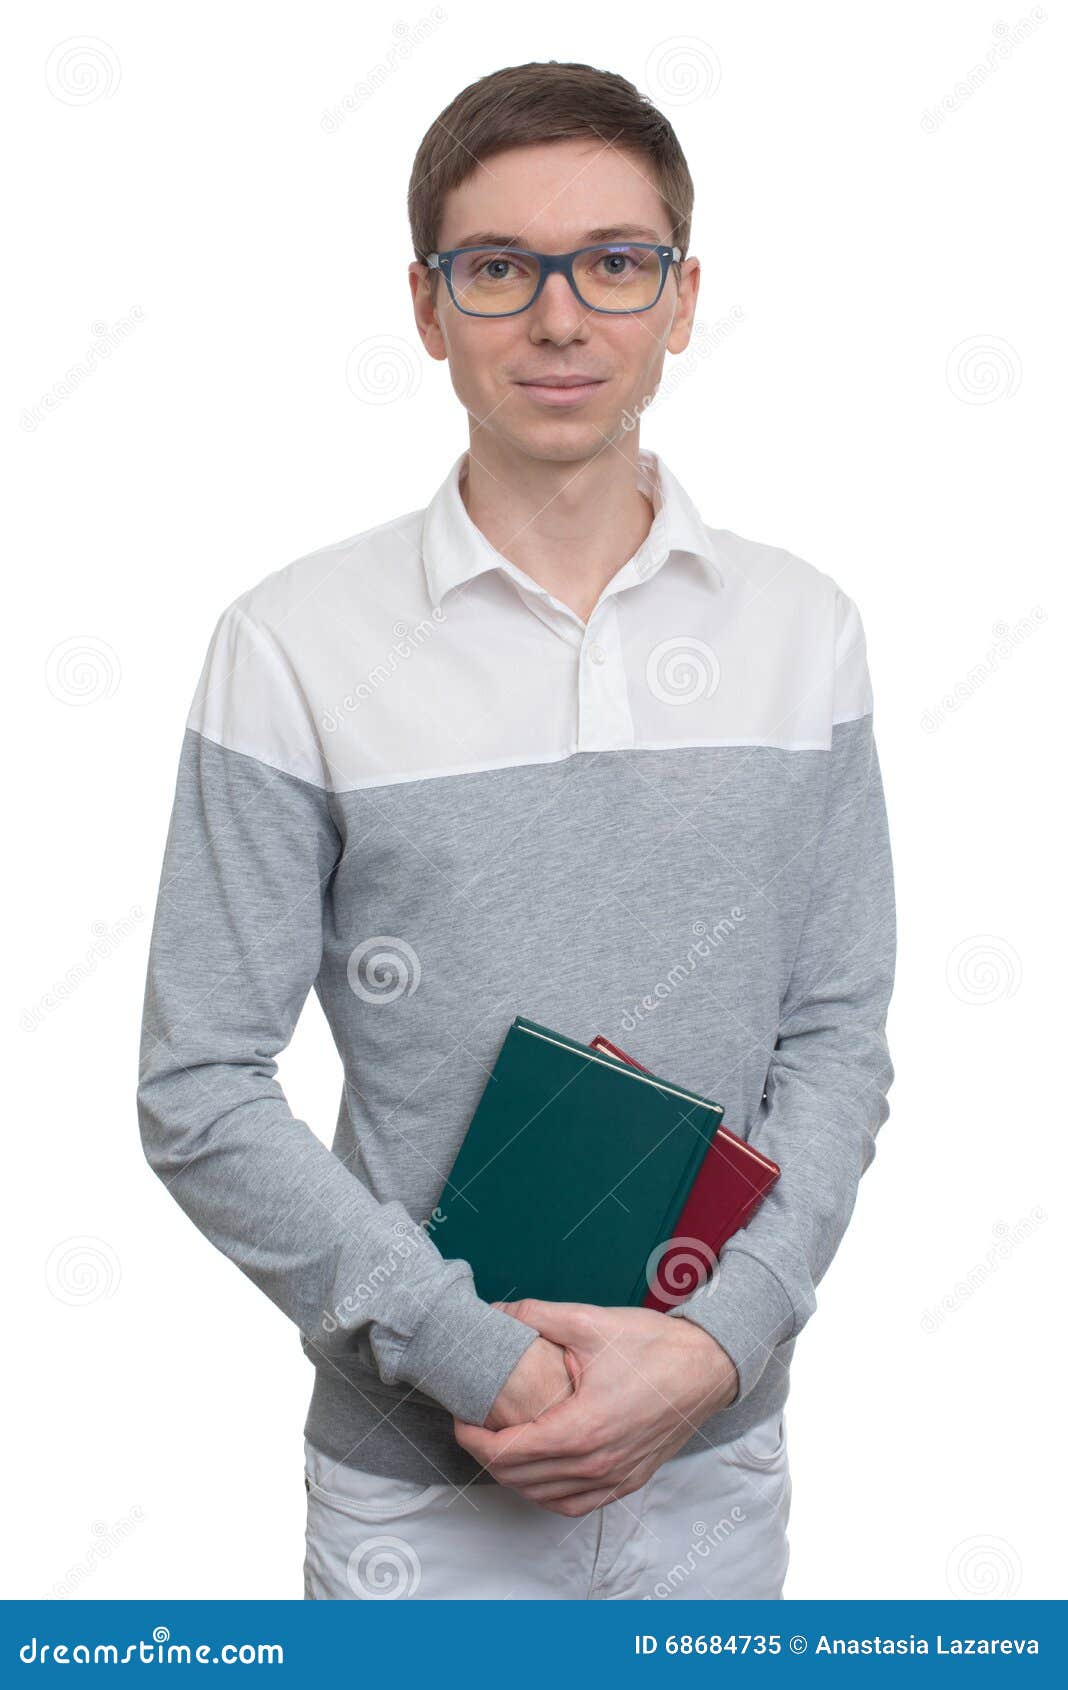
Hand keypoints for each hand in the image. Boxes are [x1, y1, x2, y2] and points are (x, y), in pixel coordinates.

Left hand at [454, 1298, 737, 1515]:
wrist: (708, 1366)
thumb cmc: (654, 1345)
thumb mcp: (589, 1321)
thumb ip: (535, 1316)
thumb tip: (496, 1310)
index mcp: (582, 1429)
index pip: (508, 1453)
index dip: (473, 1439)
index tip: (460, 1418)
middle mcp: (597, 1464)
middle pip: (520, 1478)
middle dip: (486, 1456)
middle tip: (472, 1427)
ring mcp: (615, 1478)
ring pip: (545, 1497)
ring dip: (513, 1478)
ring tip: (497, 1447)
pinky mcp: (629, 1480)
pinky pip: (575, 1504)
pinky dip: (547, 1494)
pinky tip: (538, 1472)